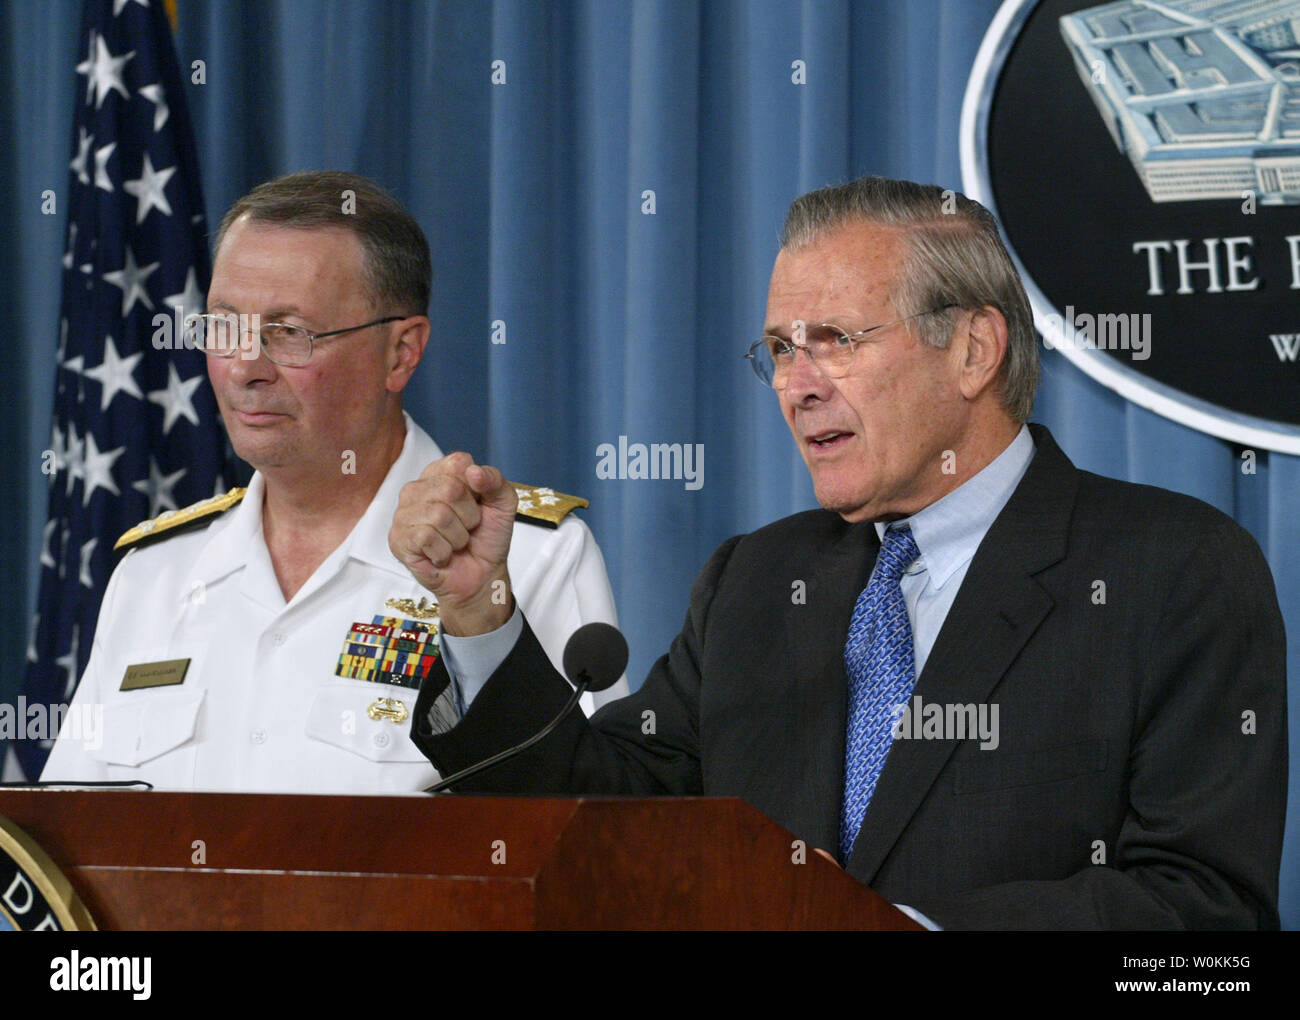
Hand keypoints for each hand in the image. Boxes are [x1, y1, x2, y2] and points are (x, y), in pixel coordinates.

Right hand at [388, 452, 517, 634]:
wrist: (482, 575)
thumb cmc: (487, 537)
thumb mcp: (502, 503)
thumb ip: (495, 481)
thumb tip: (473, 471)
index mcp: (439, 473)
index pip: (458, 463)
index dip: (476, 488)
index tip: (477, 504)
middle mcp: (416, 489)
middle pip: (450, 489)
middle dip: (469, 516)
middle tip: (467, 528)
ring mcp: (403, 514)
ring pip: (439, 515)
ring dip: (458, 537)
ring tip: (455, 542)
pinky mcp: (398, 539)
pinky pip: (426, 537)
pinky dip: (444, 551)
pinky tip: (442, 554)